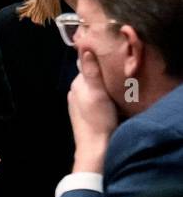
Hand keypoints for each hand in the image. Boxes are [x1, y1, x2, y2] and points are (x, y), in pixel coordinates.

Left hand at [68, 50, 118, 172]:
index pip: (87, 64)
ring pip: (94, 87)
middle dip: (103, 71)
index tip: (112, 53)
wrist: (95, 147)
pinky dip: (104, 94)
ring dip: (104, 83)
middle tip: (120, 67)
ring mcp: (80, 103)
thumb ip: (91, 72)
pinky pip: (96, 97)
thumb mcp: (97, 93)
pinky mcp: (88, 113)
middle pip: (91, 76)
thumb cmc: (97, 119)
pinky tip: (114, 97)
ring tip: (119, 80)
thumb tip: (85, 49)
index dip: (99, 59)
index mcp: (77, 85)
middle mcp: (75, 92)